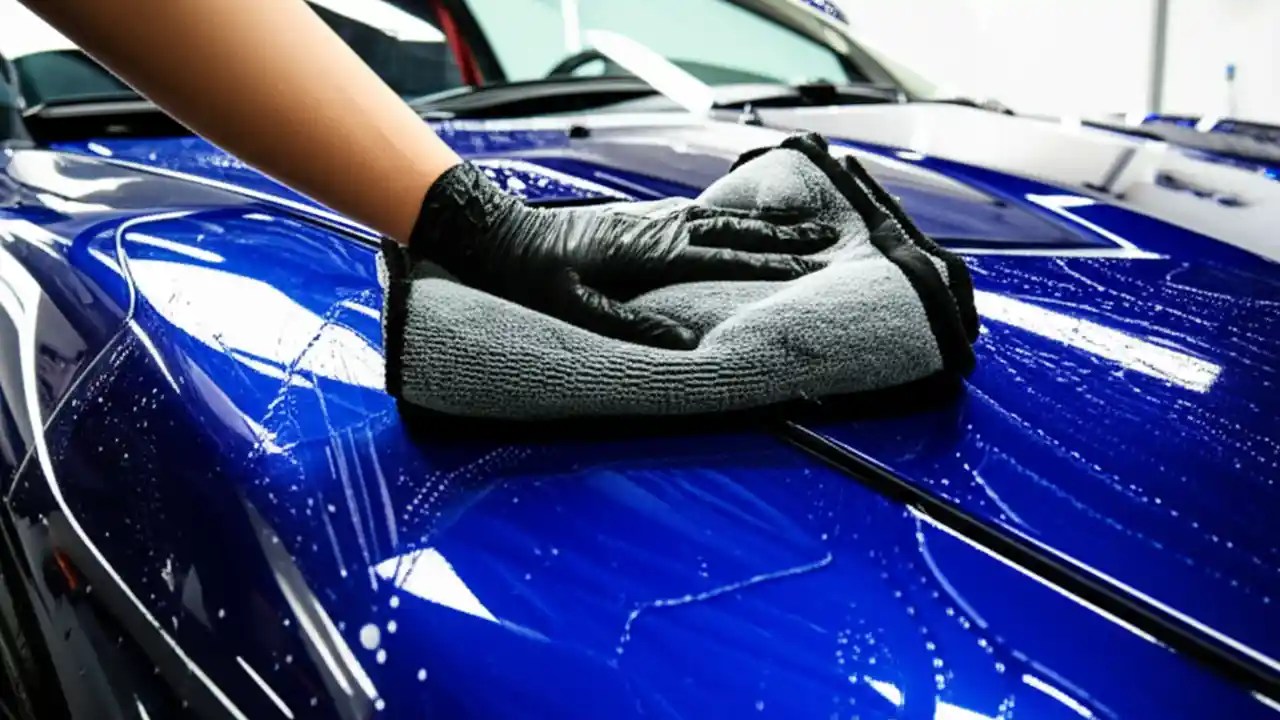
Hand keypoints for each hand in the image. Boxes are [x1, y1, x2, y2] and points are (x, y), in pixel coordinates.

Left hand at [406, 162, 837, 348]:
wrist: (497, 234)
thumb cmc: (530, 277)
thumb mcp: (575, 310)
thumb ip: (631, 327)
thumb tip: (688, 346)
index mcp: (651, 253)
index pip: (723, 261)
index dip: (769, 267)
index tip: (810, 269)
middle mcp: (658, 230)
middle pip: (734, 233)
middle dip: (782, 238)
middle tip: (826, 239)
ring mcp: (649, 220)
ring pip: (720, 220)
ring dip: (763, 224)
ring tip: (801, 225)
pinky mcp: (638, 220)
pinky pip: (699, 215)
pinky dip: (730, 217)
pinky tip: (740, 223)